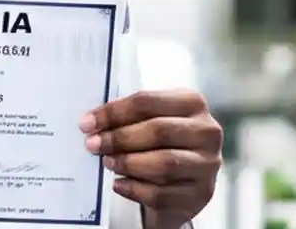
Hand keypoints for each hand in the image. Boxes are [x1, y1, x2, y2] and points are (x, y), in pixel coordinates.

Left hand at [79, 90, 221, 228]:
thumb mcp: (151, 120)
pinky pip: (162, 193)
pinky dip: (134, 189)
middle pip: (158, 131)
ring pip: (164, 163)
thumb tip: (91, 124)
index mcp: (192, 103)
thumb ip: (127, 118)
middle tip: (94, 145)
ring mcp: (207, 165)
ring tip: (108, 162)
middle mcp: (207, 132)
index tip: (87, 123)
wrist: (184, 181)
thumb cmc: (161, 142)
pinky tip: (119, 184)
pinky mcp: (201, 194)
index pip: (147, 102)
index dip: (114, 112)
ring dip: (128, 163)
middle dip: (119, 138)